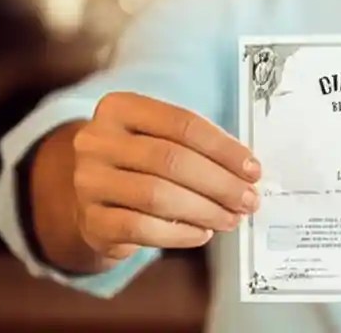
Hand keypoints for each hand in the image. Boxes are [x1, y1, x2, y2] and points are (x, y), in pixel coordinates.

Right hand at [71, 92, 261, 262]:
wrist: (91, 197)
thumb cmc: (139, 163)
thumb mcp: (158, 138)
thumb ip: (196, 146)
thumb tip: (246, 172)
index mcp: (119, 107)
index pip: (182, 124)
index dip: (223, 148)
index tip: (253, 169)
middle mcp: (97, 140)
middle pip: (171, 160)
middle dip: (219, 183)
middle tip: (248, 199)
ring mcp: (88, 182)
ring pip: (157, 196)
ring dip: (205, 210)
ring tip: (231, 218)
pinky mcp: (91, 222)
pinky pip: (142, 229)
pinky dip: (180, 234)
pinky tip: (202, 233)